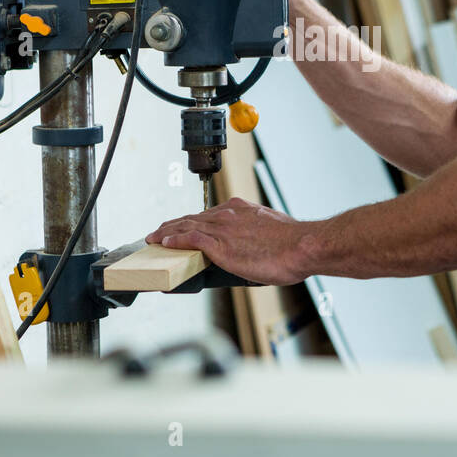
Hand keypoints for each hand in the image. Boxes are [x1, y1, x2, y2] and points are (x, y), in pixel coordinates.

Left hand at [145, 197, 313, 285]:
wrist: (302, 247)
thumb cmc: (294, 245)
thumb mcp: (273, 231)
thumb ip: (258, 235)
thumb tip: (256, 246)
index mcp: (242, 210)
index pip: (209, 214)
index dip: (192, 221)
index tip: (183, 225)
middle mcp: (229, 215)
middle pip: (193, 218)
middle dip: (174, 224)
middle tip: (159, 230)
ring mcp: (223, 229)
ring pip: (186, 227)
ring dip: (166, 232)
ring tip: (153, 237)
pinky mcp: (220, 246)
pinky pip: (190, 240)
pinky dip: (174, 240)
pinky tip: (163, 243)